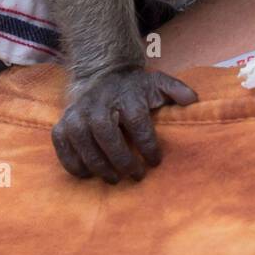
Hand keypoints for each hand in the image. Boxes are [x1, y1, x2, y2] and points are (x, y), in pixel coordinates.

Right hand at [51, 67, 197, 181]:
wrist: (100, 75)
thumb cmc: (134, 88)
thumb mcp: (157, 83)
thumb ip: (176, 90)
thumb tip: (193, 100)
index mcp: (125, 95)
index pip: (136, 122)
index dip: (147, 144)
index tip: (155, 160)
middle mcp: (97, 104)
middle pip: (107, 135)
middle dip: (122, 160)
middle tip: (135, 175)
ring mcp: (76, 114)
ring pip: (84, 144)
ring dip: (100, 166)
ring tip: (114, 178)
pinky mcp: (62, 125)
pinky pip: (63, 149)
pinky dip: (74, 164)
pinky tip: (89, 173)